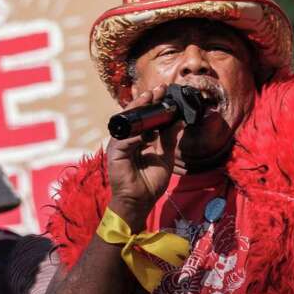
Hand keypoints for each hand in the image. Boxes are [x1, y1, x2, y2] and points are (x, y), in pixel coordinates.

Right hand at [105, 85, 180, 228]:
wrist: (141, 202)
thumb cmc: (150, 182)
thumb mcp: (166, 157)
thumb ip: (169, 139)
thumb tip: (179, 120)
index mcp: (138, 139)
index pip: (144, 117)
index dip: (152, 104)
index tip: (163, 92)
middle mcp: (127, 140)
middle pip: (133, 116)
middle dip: (144, 101)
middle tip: (157, 90)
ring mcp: (119, 146)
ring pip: (126, 124)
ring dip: (137, 111)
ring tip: (149, 100)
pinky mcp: (114, 155)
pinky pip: (123, 141)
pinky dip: (135, 136)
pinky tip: (146, 133)